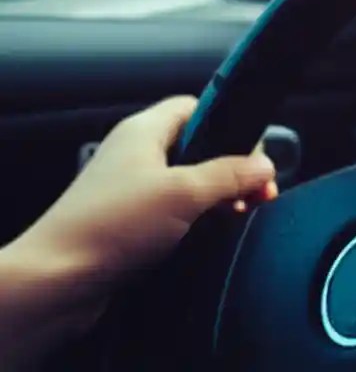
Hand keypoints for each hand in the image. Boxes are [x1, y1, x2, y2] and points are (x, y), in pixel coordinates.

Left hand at [0, 96, 278, 368]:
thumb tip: (265, 165)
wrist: (58, 279)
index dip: (231, 124)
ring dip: (219, 196)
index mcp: (144, 131)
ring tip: (238, 214)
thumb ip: (230, 174)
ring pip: (191, 181)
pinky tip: (211, 234)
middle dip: (232, 168)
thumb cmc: (111, 225)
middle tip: (255, 191)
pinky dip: (199, 218)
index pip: (197, 106)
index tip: (255, 153)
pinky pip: (176, 210)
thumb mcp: (184, 192)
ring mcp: (133, 189)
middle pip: (200, 146)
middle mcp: (137, 154)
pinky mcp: (131, 221)